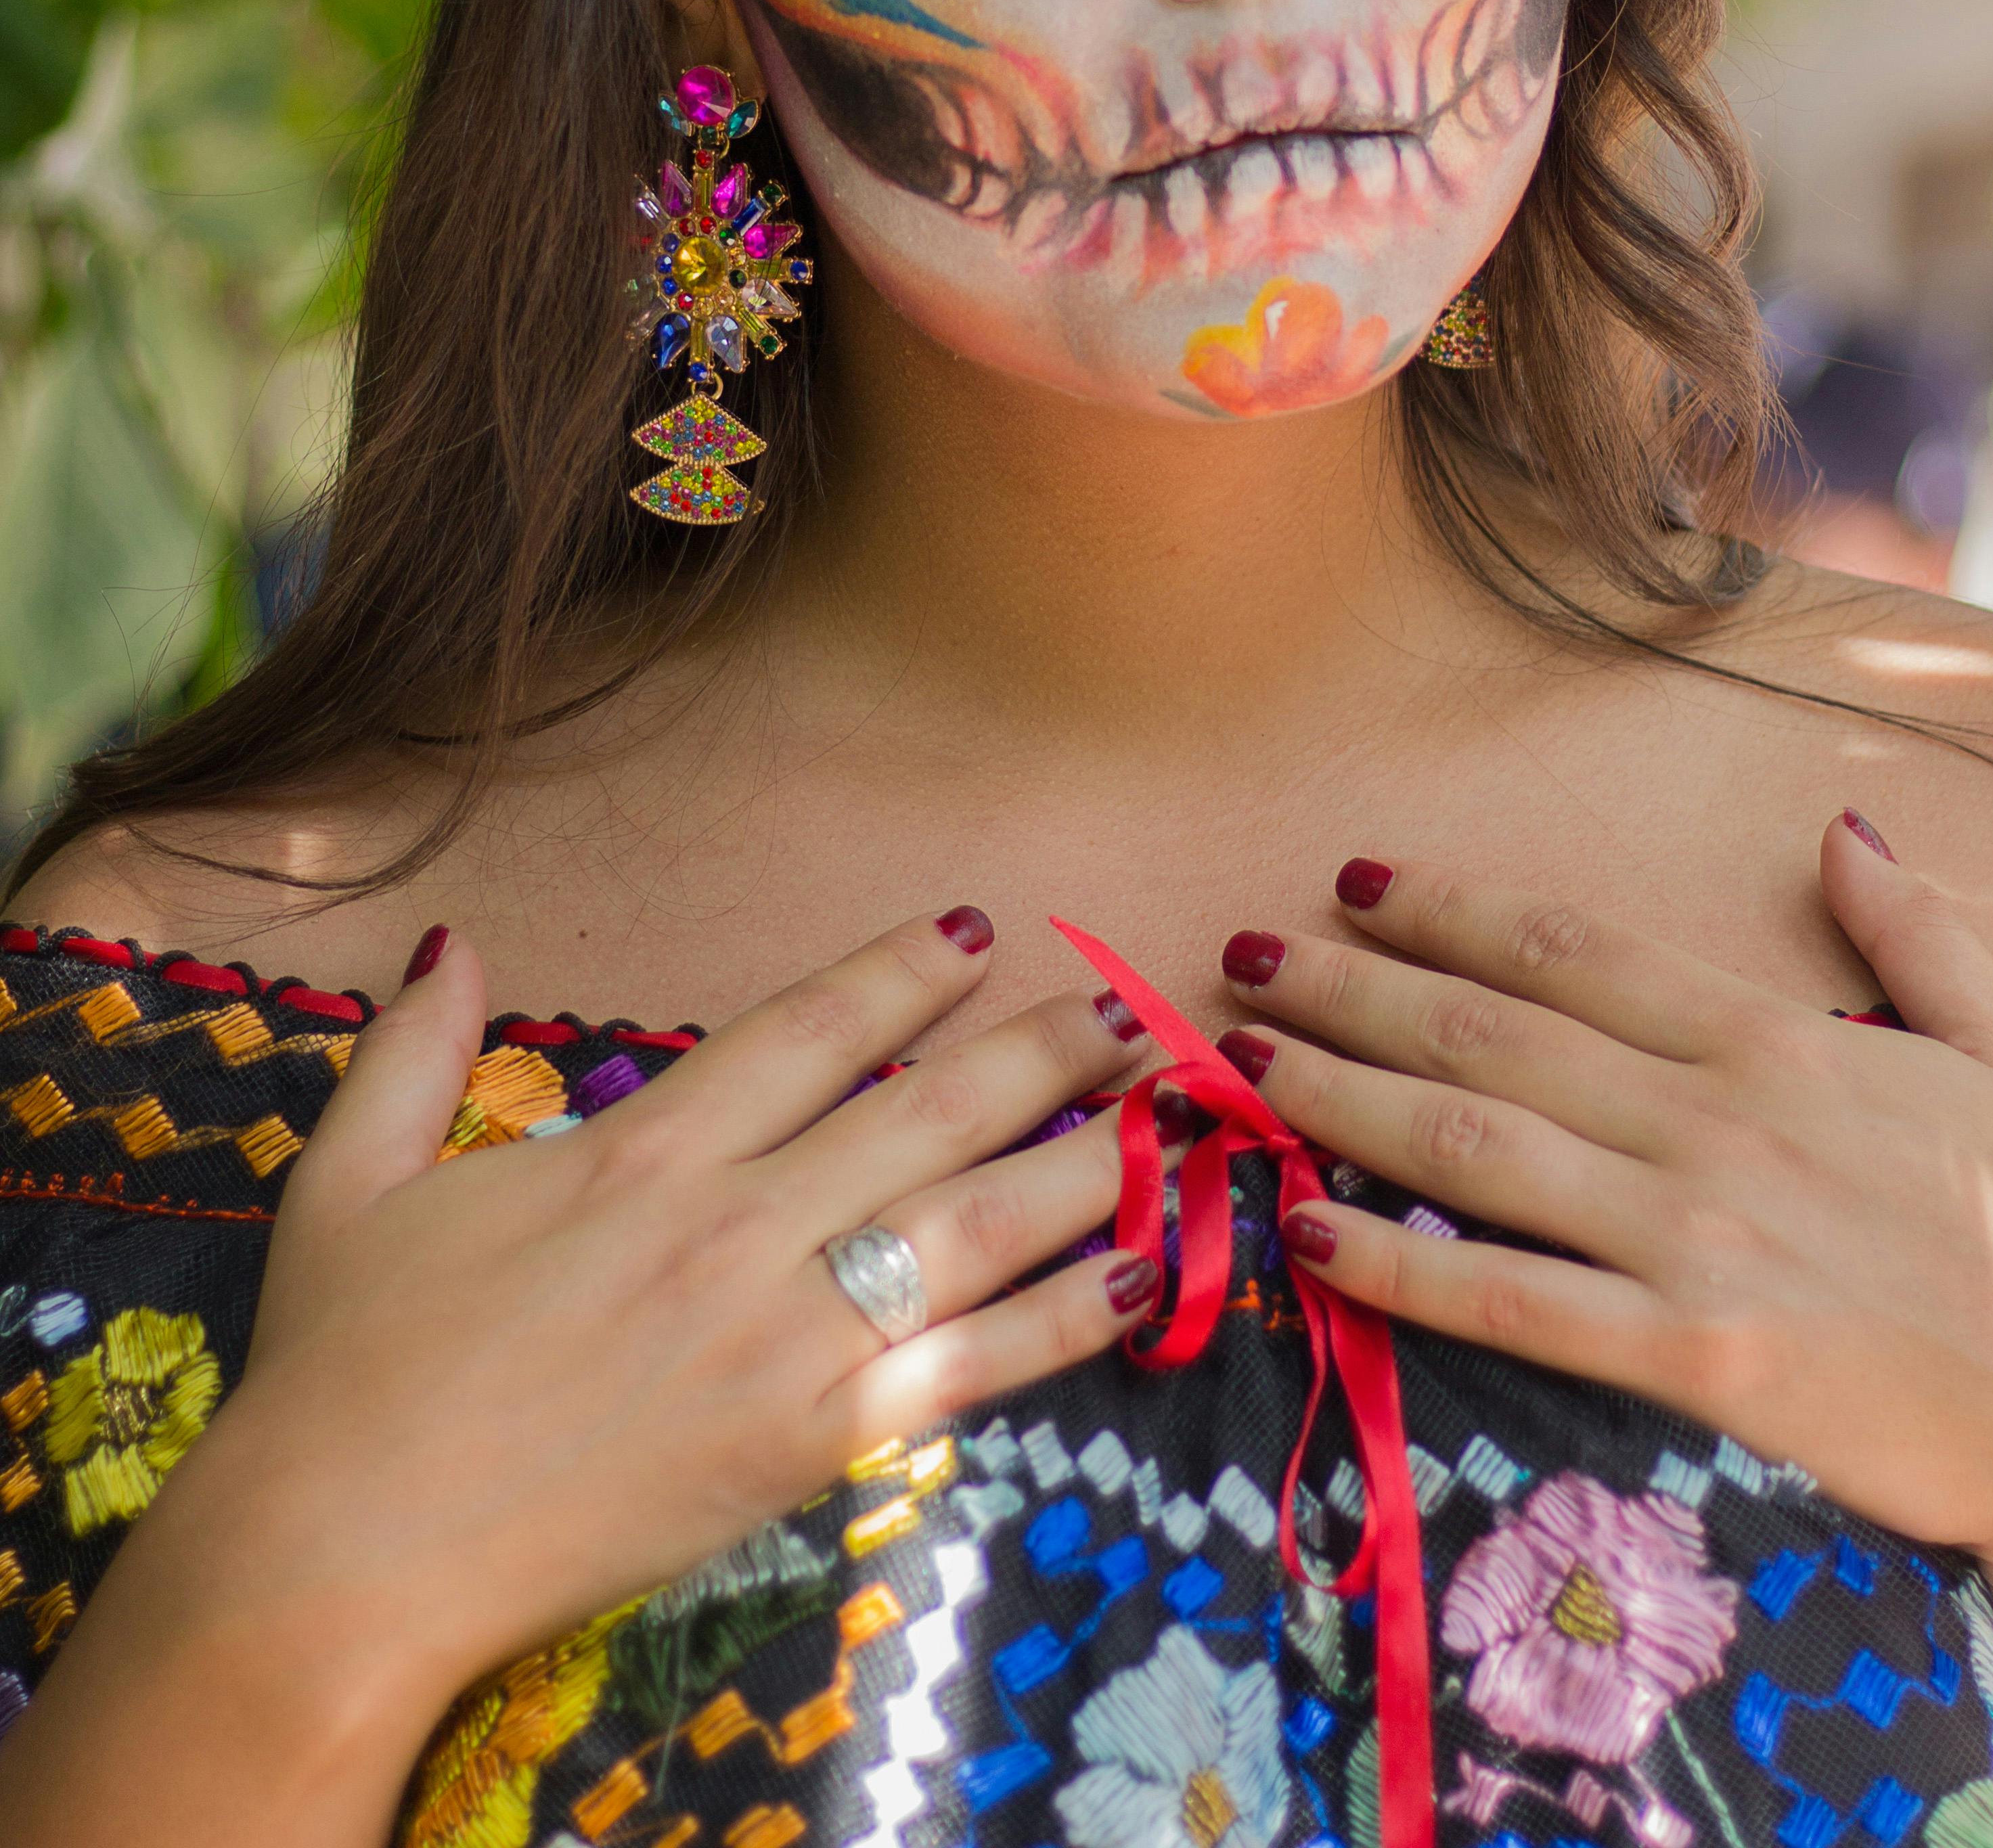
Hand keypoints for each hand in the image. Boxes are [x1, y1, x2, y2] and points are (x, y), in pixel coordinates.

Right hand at [3, 910, 1153, 1846]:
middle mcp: (728, 1224)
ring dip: (1081, 1157)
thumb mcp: (353, 1184)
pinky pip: (964, 1362)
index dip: (900, 972)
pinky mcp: (802, 1440)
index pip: (806, 1029)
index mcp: (635, 1152)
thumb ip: (414, 1054)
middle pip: (923, 1110)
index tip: (977, 927)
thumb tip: (450, 941)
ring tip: (1165, 1110)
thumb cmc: (340, 1375)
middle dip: (1037, 1049)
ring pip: (970, 1222)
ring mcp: (775, 1334)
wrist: (335, 1556)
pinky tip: (1142, 1274)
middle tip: (1123, 1002)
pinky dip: (1063, 1317)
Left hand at [1214, 824, 1992, 1601]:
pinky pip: (1518, 1301)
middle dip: (1354, 985)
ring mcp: (1702, 1233)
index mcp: (1774, 1041)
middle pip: (1493, 1033)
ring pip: (1480, 1148)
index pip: (1573, 949)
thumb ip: (1915, 932)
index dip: (1452, 910)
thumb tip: (1844, 827)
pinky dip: (1403, 1266)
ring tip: (1244, 1060)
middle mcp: (1716, 1118)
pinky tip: (1309, 1233)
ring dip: (1345, 1097)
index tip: (1357, 878)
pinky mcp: (1701, 1351)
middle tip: (1244, 952)